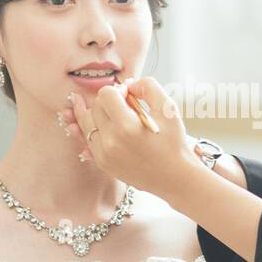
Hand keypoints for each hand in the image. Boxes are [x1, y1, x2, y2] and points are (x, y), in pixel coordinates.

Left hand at [65, 76, 203, 198]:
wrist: (175, 177)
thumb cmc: (174, 143)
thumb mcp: (168, 108)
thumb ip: (148, 87)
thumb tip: (129, 85)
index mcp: (126, 126)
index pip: (105, 95)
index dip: (117, 90)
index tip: (128, 95)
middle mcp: (110, 141)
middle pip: (94, 108)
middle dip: (107, 102)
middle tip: (123, 105)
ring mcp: (104, 154)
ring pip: (86, 124)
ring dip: (96, 114)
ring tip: (100, 110)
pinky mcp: (102, 163)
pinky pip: (88, 140)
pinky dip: (92, 130)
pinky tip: (92, 125)